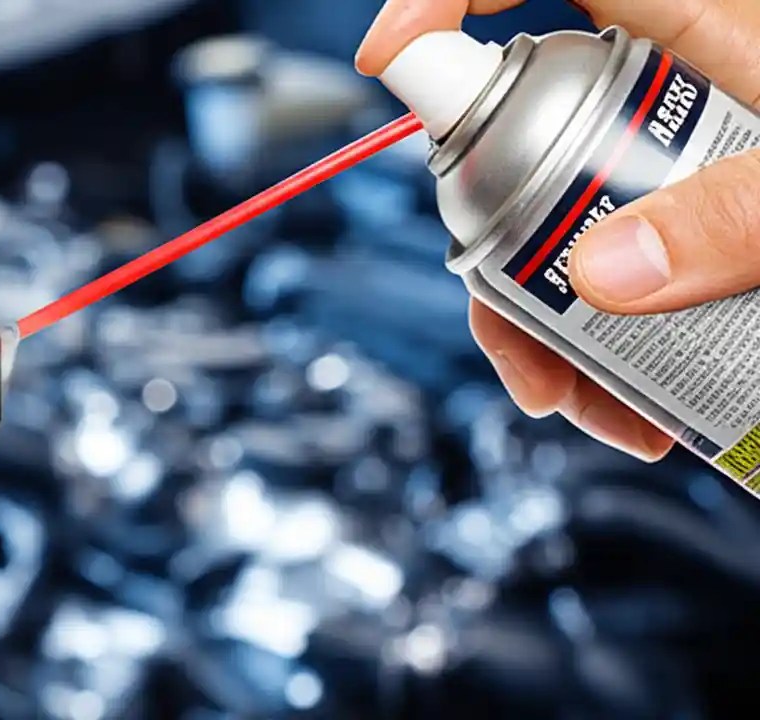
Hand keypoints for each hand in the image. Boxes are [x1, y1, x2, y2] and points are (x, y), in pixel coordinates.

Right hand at [359, 0, 759, 460]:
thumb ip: (741, 214)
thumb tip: (604, 272)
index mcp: (701, 16)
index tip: (387, 60)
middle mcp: (666, 76)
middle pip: (512, 133)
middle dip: (489, 252)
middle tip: (521, 349)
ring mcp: (670, 142)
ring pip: (546, 208)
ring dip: (539, 317)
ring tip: (589, 409)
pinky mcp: (687, 199)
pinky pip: (599, 247)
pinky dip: (590, 324)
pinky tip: (624, 390)